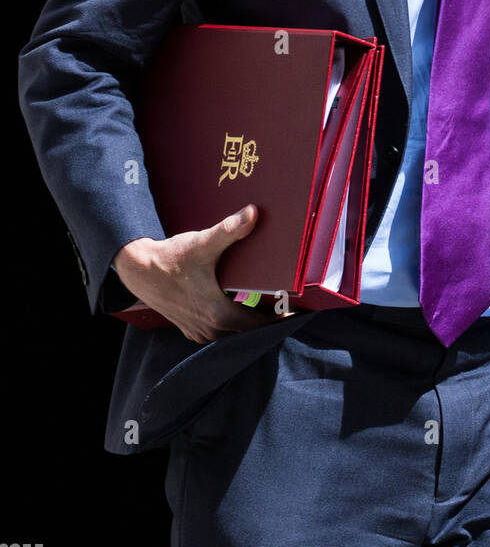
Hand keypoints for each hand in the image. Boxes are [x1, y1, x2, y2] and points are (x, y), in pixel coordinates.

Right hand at [113, 204, 283, 343]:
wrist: (138, 270)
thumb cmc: (170, 258)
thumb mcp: (202, 243)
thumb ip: (229, 230)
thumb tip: (253, 214)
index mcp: (217, 313)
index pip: (258, 324)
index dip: (278, 317)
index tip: (294, 309)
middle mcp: (210, 329)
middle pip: (248, 329)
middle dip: (265, 316)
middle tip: (284, 301)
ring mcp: (199, 332)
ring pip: (234, 331)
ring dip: (248, 319)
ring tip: (266, 302)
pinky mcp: (191, 329)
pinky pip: (220, 330)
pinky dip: (232, 320)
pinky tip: (239, 304)